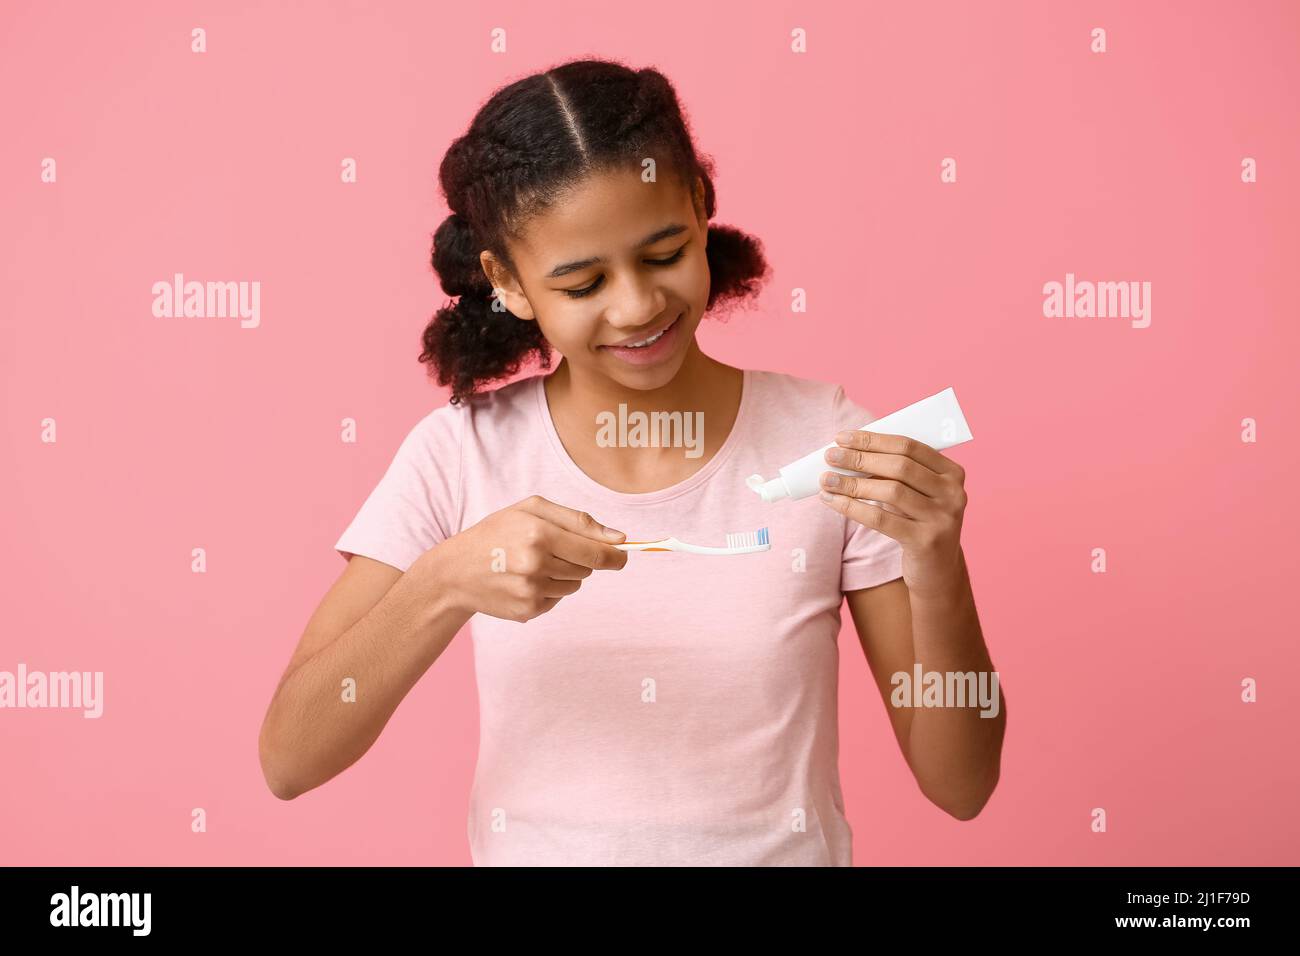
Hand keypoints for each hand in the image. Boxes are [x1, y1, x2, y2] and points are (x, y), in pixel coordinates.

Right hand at [438, 495, 628, 621]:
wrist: (455, 571)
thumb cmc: (497, 532)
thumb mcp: (531, 509)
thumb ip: (578, 520)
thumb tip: (618, 538)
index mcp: (539, 534)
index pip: (595, 552)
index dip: (616, 555)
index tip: (624, 555)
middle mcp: (536, 564)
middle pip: (588, 568)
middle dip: (581, 559)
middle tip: (555, 549)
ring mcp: (531, 591)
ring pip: (575, 585)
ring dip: (565, 574)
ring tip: (534, 564)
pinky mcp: (528, 611)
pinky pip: (558, 599)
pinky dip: (549, 590)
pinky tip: (524, 580)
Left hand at [817, 430, 967, 597]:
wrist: (938, 572)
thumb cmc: (919, 524)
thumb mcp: (917, 495)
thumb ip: (896, 473)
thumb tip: (849, 452)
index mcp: (952, 472)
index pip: (909, 446)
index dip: (873, 440)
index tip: (842, 437)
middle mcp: (953, 493)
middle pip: (900, 467)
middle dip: (860, 458)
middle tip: (830, 456)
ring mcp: (943, 518)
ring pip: (890, 491)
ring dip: (852, 483)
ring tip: (827, 480)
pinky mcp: (926, 541)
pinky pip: (881, 519)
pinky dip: (852, 507)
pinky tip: (832, 501)